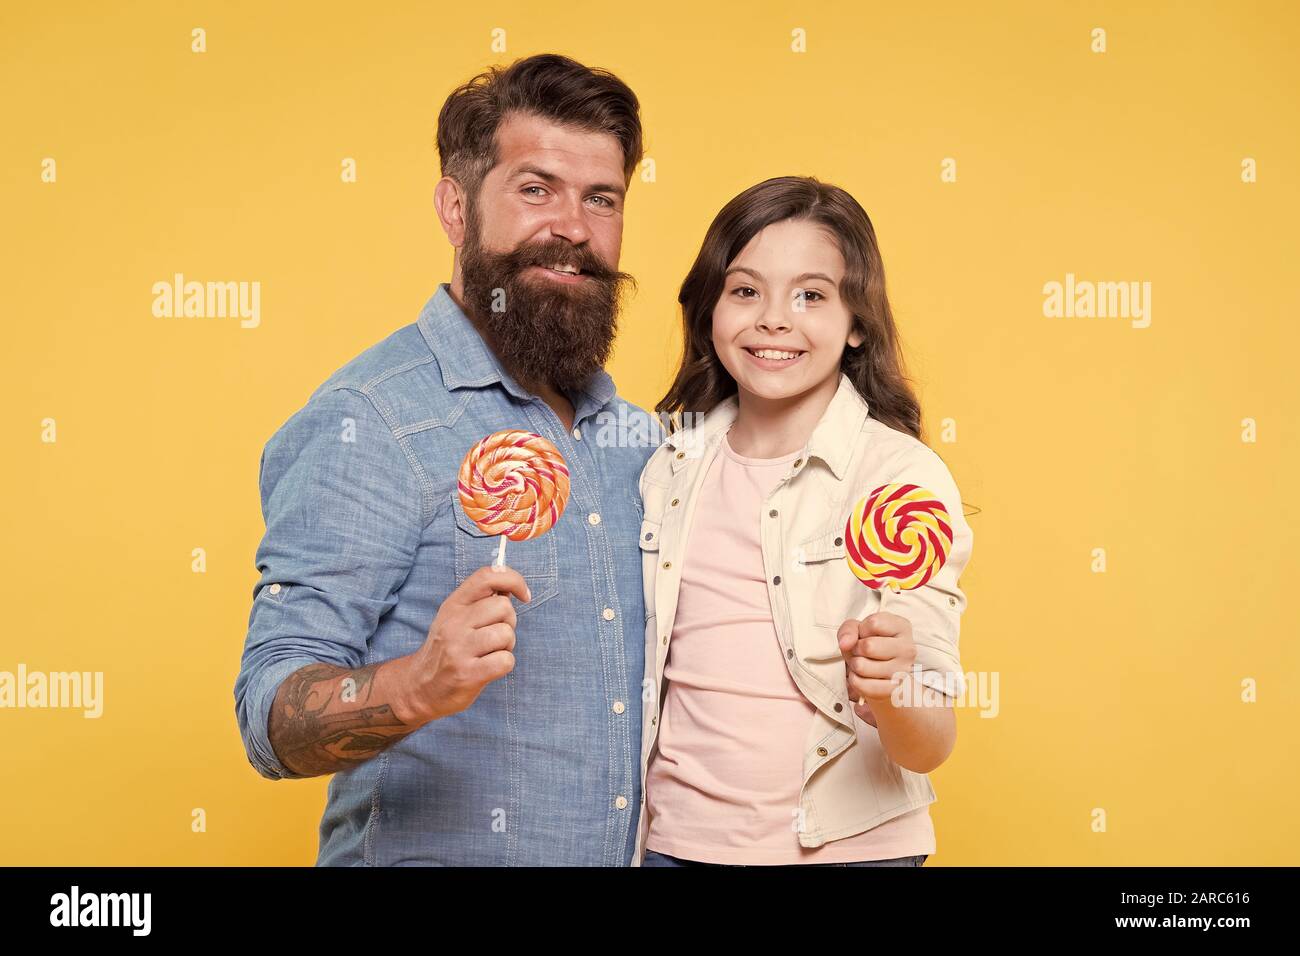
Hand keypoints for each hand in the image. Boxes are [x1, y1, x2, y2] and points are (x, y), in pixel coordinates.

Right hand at [397, 565, 530, 723]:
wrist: (419, 688)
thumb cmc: (446, 650)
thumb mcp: (454, 618)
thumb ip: (480, 601)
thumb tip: (510, 588)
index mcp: (453, 605)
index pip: (487, 576)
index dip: (513, 580)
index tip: (523, 595)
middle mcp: (454, 623)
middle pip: (503, 607)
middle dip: (509, 622)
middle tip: (495, 636)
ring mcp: (459, 649)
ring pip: (506, 633)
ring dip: (506, 645)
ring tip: (490, 653)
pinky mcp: (468, 674)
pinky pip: (506, 660)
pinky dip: (504, 664)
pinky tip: (489, 667)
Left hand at [837, 610, 916, 722]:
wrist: (879, 674)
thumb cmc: (869, 645)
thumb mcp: (857, 630)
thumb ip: (849, 630)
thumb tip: (845, 644)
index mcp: (902, 627)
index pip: (874, 623)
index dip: (862, 629)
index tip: (866, 635)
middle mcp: (908, 649)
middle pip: (868, 646)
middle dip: (856, 649)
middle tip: (861, 652)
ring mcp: (903, 671)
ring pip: (862, 666)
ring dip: (854, 665)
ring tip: (862, 663)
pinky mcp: (893, 690)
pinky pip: (862, 685)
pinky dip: (855, 680)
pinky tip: (863, 676)